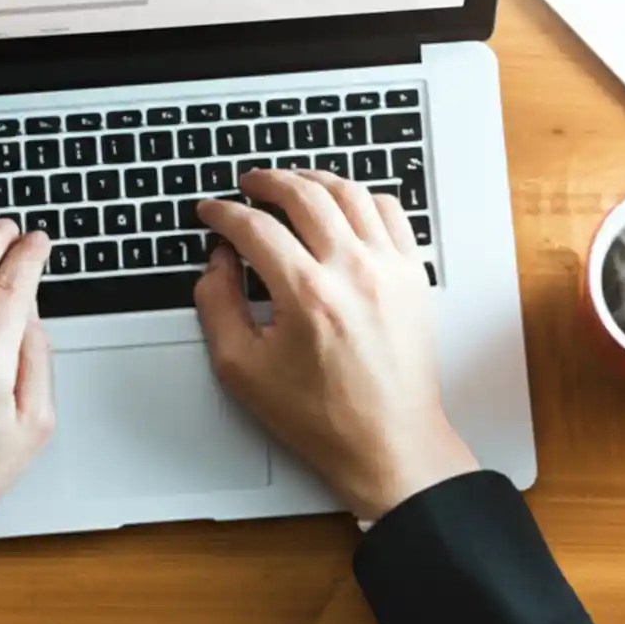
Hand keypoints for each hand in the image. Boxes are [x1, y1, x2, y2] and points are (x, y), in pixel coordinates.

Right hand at [195, 171, 478, 521]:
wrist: (388, 443)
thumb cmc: (321, 416)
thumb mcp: (243, 369)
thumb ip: (217, 306)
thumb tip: (218, 263)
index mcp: (307, 295)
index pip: (255, 227)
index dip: (223, 213)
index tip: (212, 212)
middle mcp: (352, 272)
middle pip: (304, 194)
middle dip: (267, 181)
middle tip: (247, 185)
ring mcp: (389, 269)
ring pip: (350, 193)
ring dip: (313, 180)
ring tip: (291, 184)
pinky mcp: (412, 276)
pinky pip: (390, 212)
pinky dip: (361, 197)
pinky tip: (343, 205)